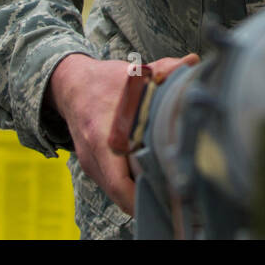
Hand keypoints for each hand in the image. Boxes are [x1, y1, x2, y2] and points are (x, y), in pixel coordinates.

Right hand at [48, 52, 198, 214]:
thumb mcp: (135, 73)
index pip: (118, 182)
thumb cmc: (106, 80)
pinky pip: (110, 182)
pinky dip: (127, 185)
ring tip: (166, 194)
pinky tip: (149, 181)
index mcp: (103, 135)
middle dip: (144, 200)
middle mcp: (93, 153)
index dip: (140, 196)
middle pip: (118, 193)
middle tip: (174, 202)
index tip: (167, 199)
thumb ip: (166, 69)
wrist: (72, 84)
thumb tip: (193, 61)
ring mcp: (90, 161)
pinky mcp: (91, 162)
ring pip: (114, 191)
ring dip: (136, 194)